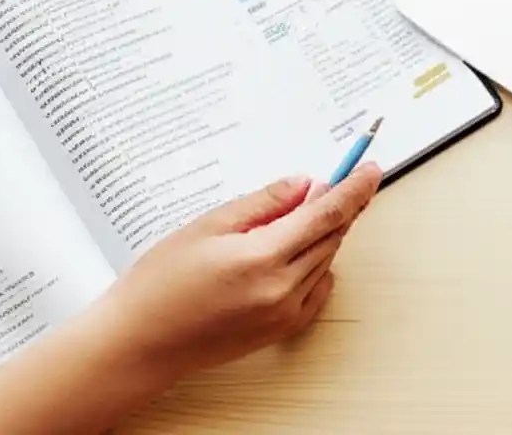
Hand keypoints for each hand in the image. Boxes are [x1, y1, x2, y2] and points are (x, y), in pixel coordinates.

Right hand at [91, 164, 382, 384]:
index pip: (326, 214)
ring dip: (322, 234)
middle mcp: (282, 289)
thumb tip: (305, 185)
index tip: (370, 169)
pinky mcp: (282, 330)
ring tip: (290, 219)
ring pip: (325, 260)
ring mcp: (285, 313)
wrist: (140, 342)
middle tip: (328, 184)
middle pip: (331, 236)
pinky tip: (290, 255)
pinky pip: (317, 289)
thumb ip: (264, 203)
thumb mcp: (208, 226)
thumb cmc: (161, 283)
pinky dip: (316, 266)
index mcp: (262, 257)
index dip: (353, 188)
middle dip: (337, 207)